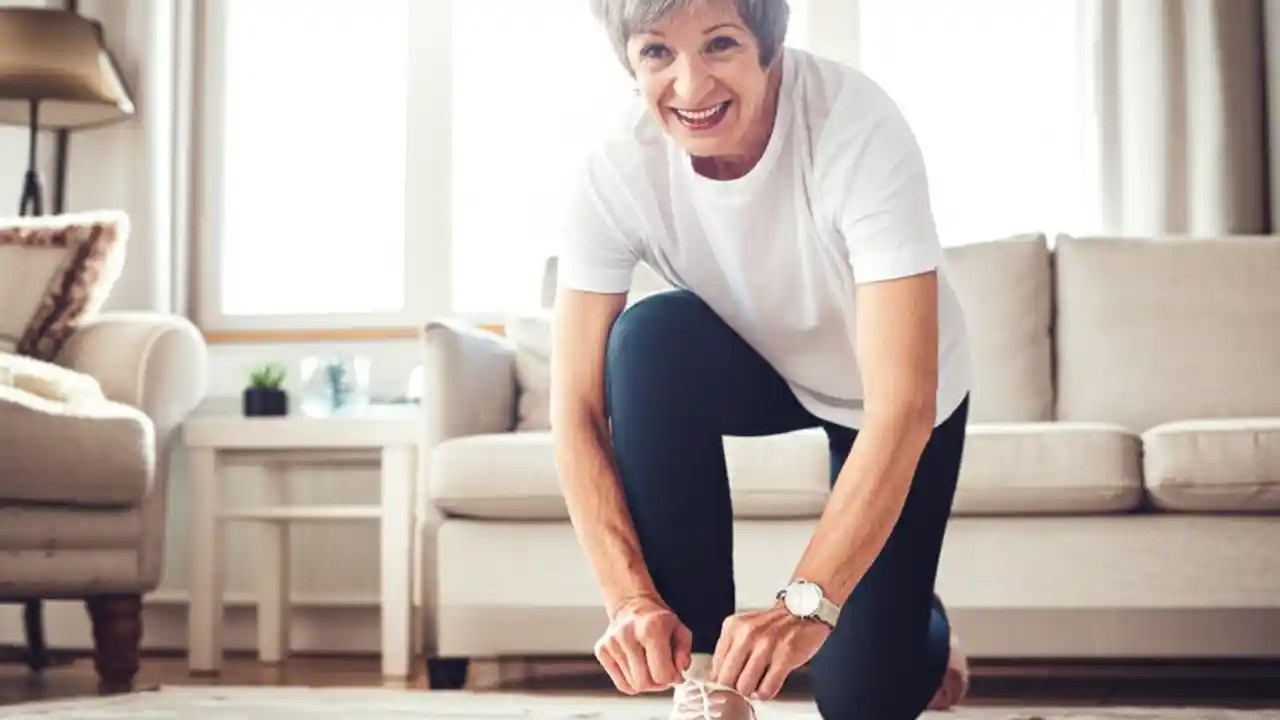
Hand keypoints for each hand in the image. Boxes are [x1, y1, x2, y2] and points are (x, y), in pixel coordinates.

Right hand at [595, 595, 692, 694]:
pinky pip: (621, 684)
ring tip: (650, 667)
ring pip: (633, 685)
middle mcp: (628, 635)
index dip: (672, 678)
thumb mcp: (680, 629)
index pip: (662, 674)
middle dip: (658, 684)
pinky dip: (632, 682)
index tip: (674, 672)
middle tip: (663, 673)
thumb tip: (679, 671)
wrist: (632, 605)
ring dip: (646, 681)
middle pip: (644, 683)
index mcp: (652, 628)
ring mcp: (612, 643)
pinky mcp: (601, 650)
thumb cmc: (658, 620)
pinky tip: (638, 669)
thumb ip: (684, 652)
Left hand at [711, 603, 831, 700]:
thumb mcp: (744, 628)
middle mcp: (747, 634)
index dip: (720, 681)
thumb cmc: (774, 623)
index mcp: (733, 627)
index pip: (715, 666)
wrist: (804, 609)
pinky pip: (767, 688)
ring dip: (749, 693)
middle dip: (732, 690)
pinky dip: (765, 694)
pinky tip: (767, 687)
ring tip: (755, 688)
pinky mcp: (785, 655)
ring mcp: (767, 645)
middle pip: (727, 679)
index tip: (725, 686)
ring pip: (745, 686)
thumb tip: (719, 678)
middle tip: (740, 690)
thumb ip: (731, 649)